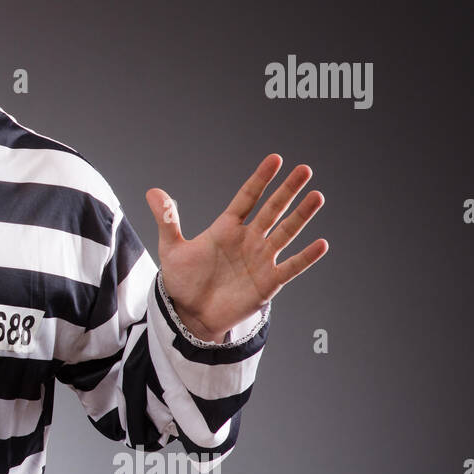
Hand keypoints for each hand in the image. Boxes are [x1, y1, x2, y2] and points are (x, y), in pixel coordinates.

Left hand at [144, 154, 327, 340]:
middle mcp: (248, 240)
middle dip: (288, 190)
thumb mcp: (172, 248)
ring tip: (316, 196)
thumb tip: (152, 191)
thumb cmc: (183, 281)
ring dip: (301, 216)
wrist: (190, 314)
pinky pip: (290, 267)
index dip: (260, 179)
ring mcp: (260, 260)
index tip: (275, 159)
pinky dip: (305, 257)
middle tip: (304, 170)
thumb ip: (167, 219)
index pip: (247, 197)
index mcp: (227, 228)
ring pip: (285, 233)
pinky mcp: (267, 282)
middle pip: (272, 209)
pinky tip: (321, 244)